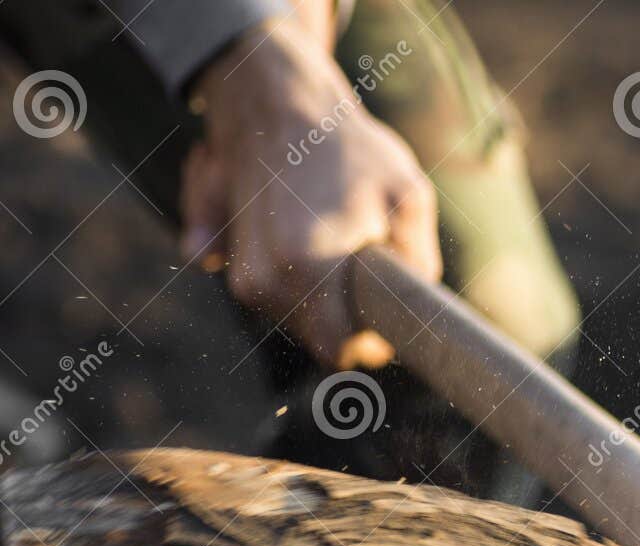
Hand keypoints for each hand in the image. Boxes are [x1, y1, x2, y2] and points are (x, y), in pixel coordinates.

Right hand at [182, 12, 440, 366]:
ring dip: (323, 291)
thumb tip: (413, 315)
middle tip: (363, 255)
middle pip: (321, 338)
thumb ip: (418, 266)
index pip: (342, 350)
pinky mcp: (221, 257)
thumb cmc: (349, 149)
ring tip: (330, 231)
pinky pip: (274, 292)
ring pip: (298, 317)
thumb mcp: (409, 199)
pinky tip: (298, 226)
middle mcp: (264, 280)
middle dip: (349, 313)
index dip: (371, 343)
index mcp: (309, 268)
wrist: (275, 101)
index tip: (386, 314)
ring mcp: (240, 271)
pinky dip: (294, 274)